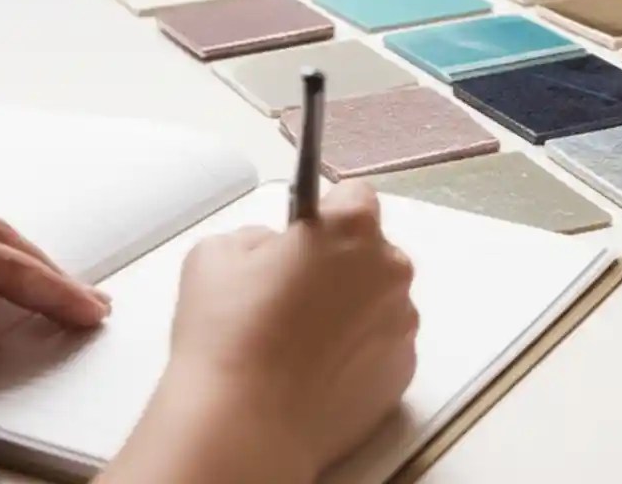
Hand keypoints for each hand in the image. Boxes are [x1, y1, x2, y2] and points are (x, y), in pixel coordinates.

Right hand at [100, 181, 417, 483]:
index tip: (307, 236)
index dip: (326, 215)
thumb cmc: (230, 338)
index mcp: (350, 229)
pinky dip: (359, 351)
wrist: (247, 423)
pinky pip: (384, 345)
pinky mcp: (404, 368)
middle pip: (371, 251)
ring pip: (379, 300)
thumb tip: (275, 247)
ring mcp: (403, 321)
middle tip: (293, 294)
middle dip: (340, 264)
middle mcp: (389, 269)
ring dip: (352, 309)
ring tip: (301, 340)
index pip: (354, 196)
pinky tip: (317, 369)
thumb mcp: (217, 254)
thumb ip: (259, 235)